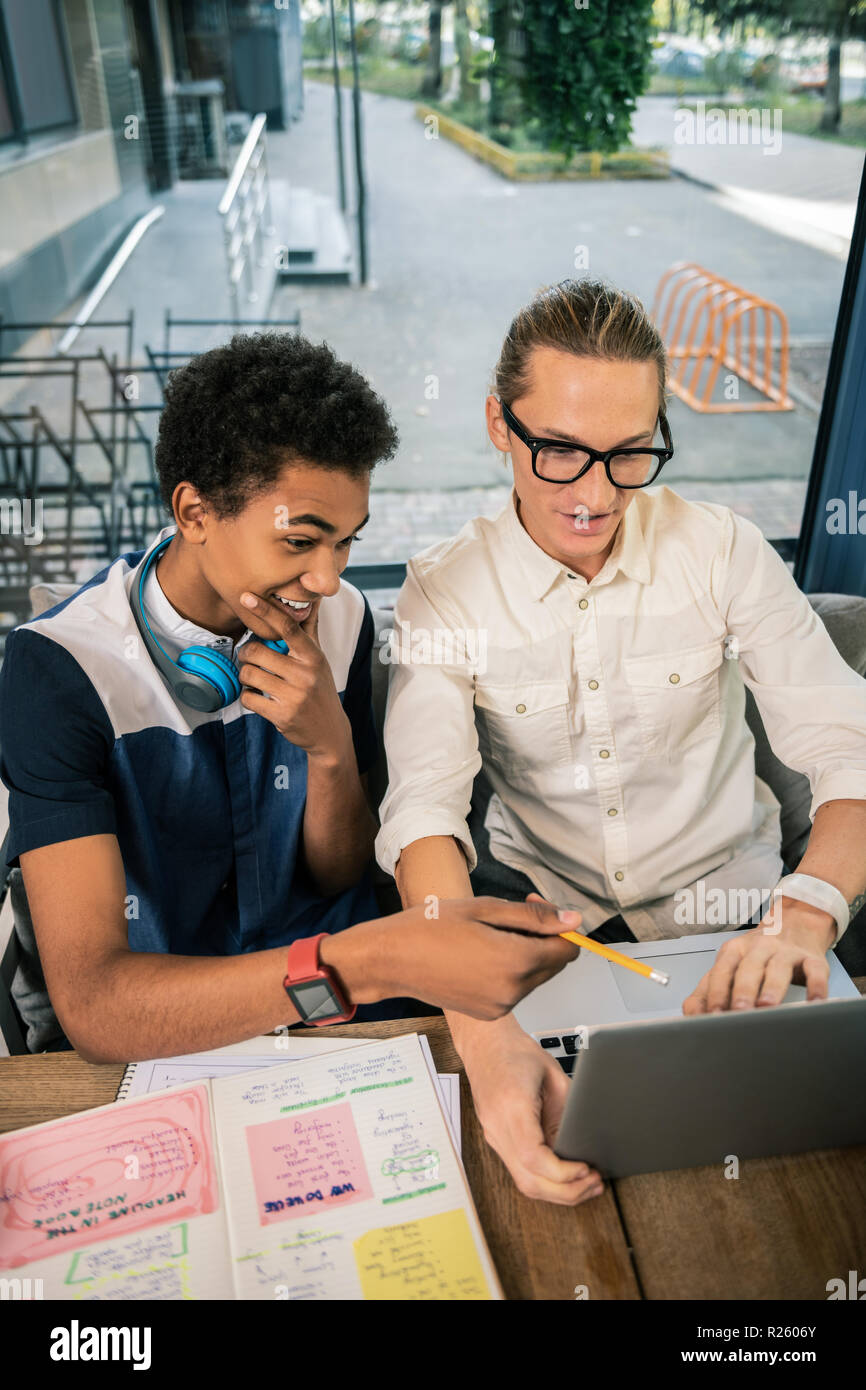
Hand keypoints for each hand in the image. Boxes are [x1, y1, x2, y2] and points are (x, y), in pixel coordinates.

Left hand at [237, 590, 349, 760]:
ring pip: (248, 674)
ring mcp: (294, 696)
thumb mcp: (319, 658)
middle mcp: (305, 674)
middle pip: (256, 652)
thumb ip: (310, 628)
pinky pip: (248, 698)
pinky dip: (248, 697)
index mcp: (313, 656)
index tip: (247, 597)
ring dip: (245, 676)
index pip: (287, 627)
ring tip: (255, 679)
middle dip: (246, 654)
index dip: (265, 610)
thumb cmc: (320, 688)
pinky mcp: (282, 715)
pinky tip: (258, 697)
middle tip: (250, 658)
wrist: (329, 731)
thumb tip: (314, 597)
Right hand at [325, 894, 581, 1020]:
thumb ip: (533, 916)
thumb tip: (572, 920)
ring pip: (534, 977)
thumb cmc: (430, 927)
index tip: (537, 907)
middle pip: (553, 964)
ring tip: (487, 936)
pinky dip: (508, 972)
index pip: (567, 949)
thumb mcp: (484, 908)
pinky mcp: (489, 1014)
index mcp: (515, 961)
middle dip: (542, 938)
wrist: (391, 960)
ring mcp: (501, 1006)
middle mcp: (513, 990)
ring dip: (524, 955)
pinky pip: (515, 990)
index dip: (559, 926)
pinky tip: (479, 956)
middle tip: (509, 916)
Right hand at [462, 1013, 604, 1204]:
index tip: (586, 1169)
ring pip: (524, 1183)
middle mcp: (497, 1127)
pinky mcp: (497, 1139)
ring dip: (558, 1192)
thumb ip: (568, 1110)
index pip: (533, 1157)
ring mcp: (494, 1136)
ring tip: (585, 1185)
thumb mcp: (553, 1075)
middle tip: (593, 1183)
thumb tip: (588, 1142)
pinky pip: (521, 1171)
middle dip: (566, 1191)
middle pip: (529, 1181)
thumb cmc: (516, 1052)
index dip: (563, 1173)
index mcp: (511, 1107)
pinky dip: (546, 1180)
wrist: (485, 1044)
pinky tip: (566, 1176)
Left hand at [682, 899, 832, 1013]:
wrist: (795, 923)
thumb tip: (691, 1014)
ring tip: (767, 1006)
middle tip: (738, 1011)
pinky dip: (816, 986)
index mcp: (735, 951)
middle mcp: (759, 948)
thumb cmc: (758, 954)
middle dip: (742, 990)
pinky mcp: (812, 959)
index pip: (722, 971)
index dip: (716, 992)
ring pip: (778, 968)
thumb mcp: (731, 966)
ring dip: (772, 987)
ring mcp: (786, 952)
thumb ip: (709, 990)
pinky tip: (814, 1002)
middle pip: (749, 968)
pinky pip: (815, 971)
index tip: (712, 1014)